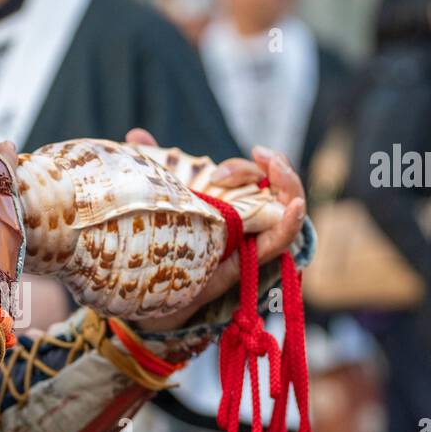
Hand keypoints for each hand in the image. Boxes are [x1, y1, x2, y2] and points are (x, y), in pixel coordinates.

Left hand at [124, 130, 305, 332]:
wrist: (137, 297)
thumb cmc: (153, 251)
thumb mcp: (156, 206)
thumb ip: (152, 171)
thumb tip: (136, 134)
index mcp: (226, 208)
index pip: (250, 180)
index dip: (242, 168)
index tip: (216, 168)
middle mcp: (242, 224)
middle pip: (274, 190)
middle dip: (271, 167)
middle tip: (255, 155)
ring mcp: (247, 244)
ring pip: (285, 211)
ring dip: (289, 185)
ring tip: (277, 165)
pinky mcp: (244, 266)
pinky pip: (277, 244)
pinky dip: (291, 224)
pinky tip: (295, 206)